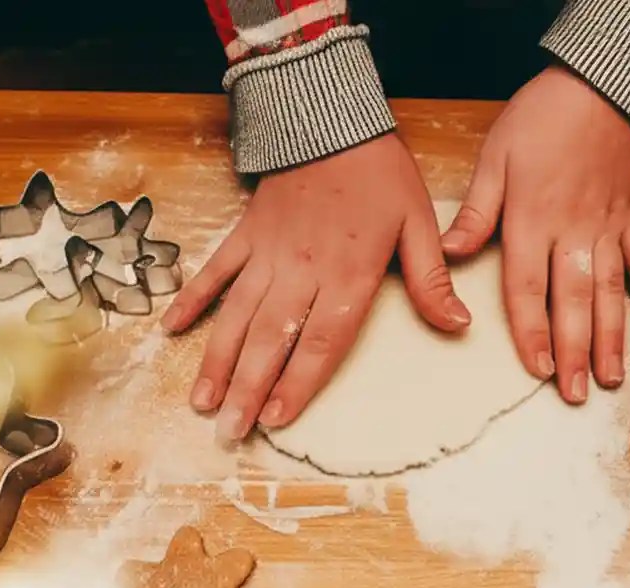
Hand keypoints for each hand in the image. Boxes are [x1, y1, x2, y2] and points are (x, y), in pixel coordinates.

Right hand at [162, 134, 470, 438]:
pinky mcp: (245, 233)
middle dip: (249, 389)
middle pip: (271, 339)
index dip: (299, 382)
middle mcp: (302, 270)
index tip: (278, 419)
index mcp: (348, 273)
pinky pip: (214, 272)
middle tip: (229, 432)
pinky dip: (192, 300)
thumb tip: (458, 326)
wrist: (329, 114)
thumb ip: (431, 279)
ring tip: (201, 402)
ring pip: (236, 315)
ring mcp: (267, 252)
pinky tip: (171, 331)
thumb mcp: (417, 221)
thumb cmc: (378, 170)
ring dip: (217, 360)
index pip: (321, 339)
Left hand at [441, 65, 629, 403]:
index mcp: (533, 220)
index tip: (536, 368)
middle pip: (573, 300)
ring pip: (611, 291)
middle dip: (574, 351)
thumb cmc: (540, 118)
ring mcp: (607, 226)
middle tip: (575, 394)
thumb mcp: (494, 158)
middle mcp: (574, 231)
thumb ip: (476, 212)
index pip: (528, 287)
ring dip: (612, 337)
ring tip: (612, 378)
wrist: (600, 83)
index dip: (532, 331)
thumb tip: (451, 254)